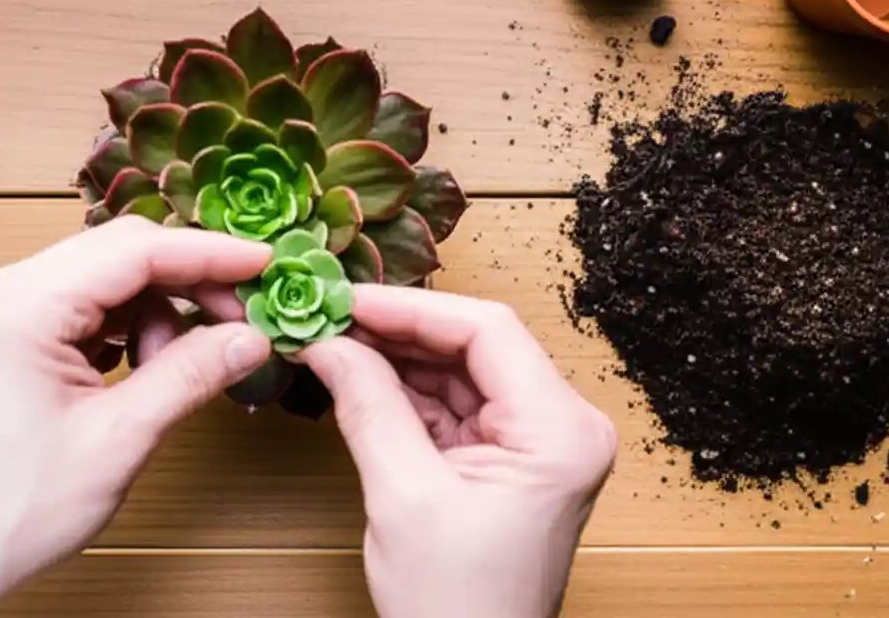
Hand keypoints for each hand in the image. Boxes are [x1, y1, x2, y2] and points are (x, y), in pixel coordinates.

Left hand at [0, 217, 272, 616]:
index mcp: (23, 305)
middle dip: (189, 283)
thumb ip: (189, 376)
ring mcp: (4, 309)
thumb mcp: (118, 441)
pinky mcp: (10, 333)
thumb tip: (251, 338)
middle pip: (121, 254)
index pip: (135, 249)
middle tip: (243, 320)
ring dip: (158, 313)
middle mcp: (6, 290)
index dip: (210, 253)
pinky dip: (129, 330)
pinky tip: (149, 370)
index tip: (266, 264)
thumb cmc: (9, 509)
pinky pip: (86, 308)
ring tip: (180, 370)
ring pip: (108, 280)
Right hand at [302, 285, 616, 617]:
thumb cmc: (457, 606)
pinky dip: (404, 391)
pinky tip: (357, 375)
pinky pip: (453, 404)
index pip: (487, 332)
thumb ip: (368, 405)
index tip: (350, 300)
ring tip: (334, 341)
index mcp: (560, 433)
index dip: (411, 308)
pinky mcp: (507, 458)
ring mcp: (536, 443)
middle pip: (474, 345)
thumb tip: (329, 342)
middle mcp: (560, 428)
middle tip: (331, 315)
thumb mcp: (403, 496)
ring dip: (396, 357)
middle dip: (398, 330)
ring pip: (459, 370)